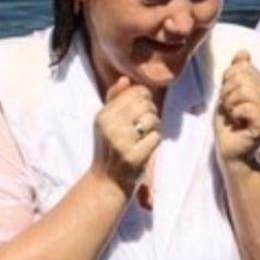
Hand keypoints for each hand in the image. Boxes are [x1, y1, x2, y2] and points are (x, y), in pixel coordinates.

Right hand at [91, 77, 161, 194]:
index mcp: (103, 115)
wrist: (107, 180)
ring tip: (146, 135)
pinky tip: (147, 147)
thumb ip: (114, 99)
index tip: (142, 110)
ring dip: (155, 127)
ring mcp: (121, 142)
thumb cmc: (109, 148)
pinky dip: (155, 141)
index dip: (145, 98)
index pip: (135, 92)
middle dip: (152, 112)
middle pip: (146, 104)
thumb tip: (125, 79)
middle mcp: (110, 126)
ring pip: (152, 119)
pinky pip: (156, 137)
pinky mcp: (133, 156)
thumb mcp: (105, 122)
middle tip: (146, 125)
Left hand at [214, 50, 259, 162]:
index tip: (230, 98)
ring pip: (242, 91)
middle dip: (227, 93)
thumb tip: (243, 51)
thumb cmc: (229, 120)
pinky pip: (245, 107)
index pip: (242, 67)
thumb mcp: (229, 92)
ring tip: (234, 116)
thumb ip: (236, 72)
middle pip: (241, 78)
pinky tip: (238, 123)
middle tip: (231, 109)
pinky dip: (235, 115)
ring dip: (230, 105)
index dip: (228, 81)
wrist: (231, 148)